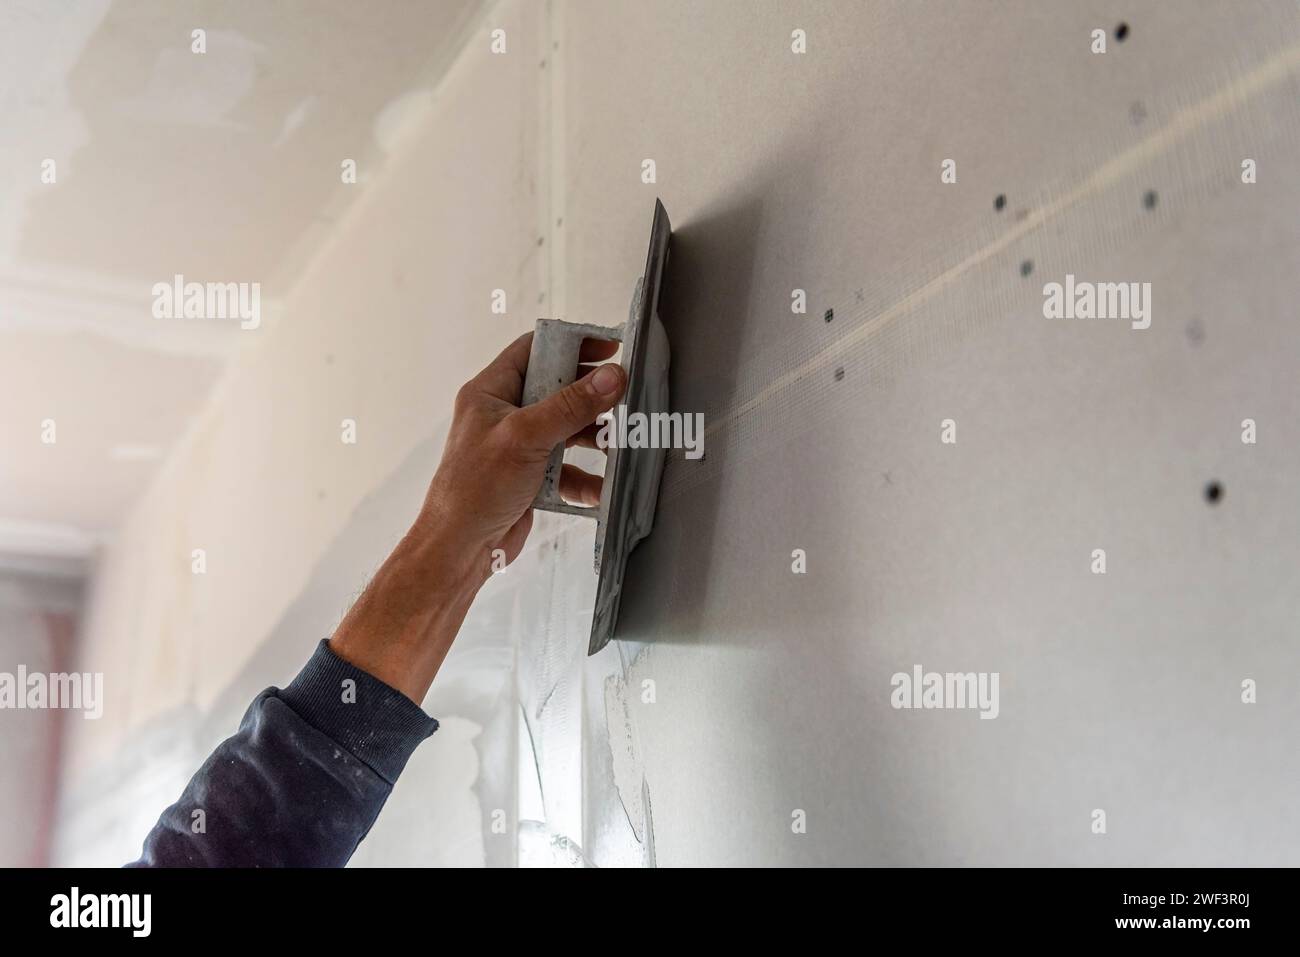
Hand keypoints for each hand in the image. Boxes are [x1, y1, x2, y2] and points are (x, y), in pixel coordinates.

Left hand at [330, 333, 625, 701]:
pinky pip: (565, 468)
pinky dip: (583, 478)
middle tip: (622, 398)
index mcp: (490, 392)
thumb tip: (611, 376)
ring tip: (616, 445)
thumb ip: (571, 406)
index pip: (533, 350)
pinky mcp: (529, 477)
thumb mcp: (526, 437)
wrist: (460, 549)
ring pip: (565, 430)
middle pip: (556, 390)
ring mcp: (517, 447)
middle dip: (589, 398)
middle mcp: (503, 415)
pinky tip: (599, 488)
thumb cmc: (474, 489)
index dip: (571, 345)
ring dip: (592, 439)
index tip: (609, 349)